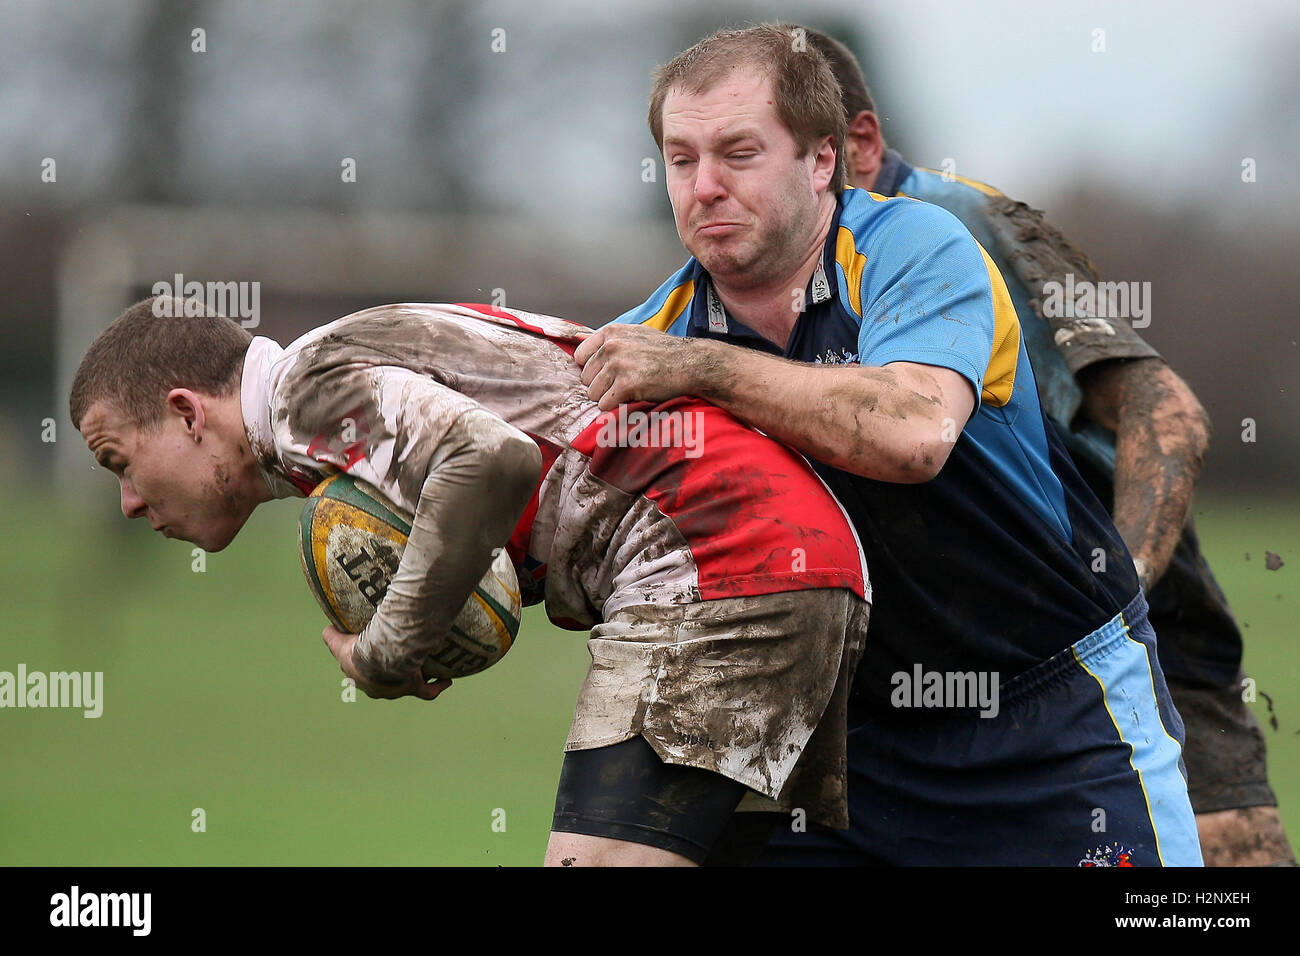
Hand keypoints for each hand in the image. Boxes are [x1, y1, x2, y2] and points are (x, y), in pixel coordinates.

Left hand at [321, 625, 450, 700]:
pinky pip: (428, 691)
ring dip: (411, 677)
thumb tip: (327, 628)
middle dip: (386, 674)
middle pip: (383, 683)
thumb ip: (330, 635)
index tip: (368, 655)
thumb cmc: (358, 651)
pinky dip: (437, 686)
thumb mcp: (339, 641)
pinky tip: (446, 680)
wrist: (378, 658)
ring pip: (405, 686)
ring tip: (421, 666)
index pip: (361, 675)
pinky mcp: (413, 687)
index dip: (363, 666)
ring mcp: (397, 690)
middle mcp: (379, 689)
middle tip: (394, 659)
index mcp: (361, 681)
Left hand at [575, 325, 709, 410]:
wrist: (691, 363)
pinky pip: (605, 405)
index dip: (593, 368)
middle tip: (624, 383)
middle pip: (585, 378)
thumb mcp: (634, 334)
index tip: (608, 372)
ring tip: (629, 390)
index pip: (580, 356)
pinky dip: (616, 407)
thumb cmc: (664, 351)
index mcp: (610, 333)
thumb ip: (606, 338)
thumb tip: (575, 336)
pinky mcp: (626, 385)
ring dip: (608, 397)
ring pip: (593, 393)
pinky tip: (632, 397)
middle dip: (601, 385)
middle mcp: (611, 346)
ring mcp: (618, 365)